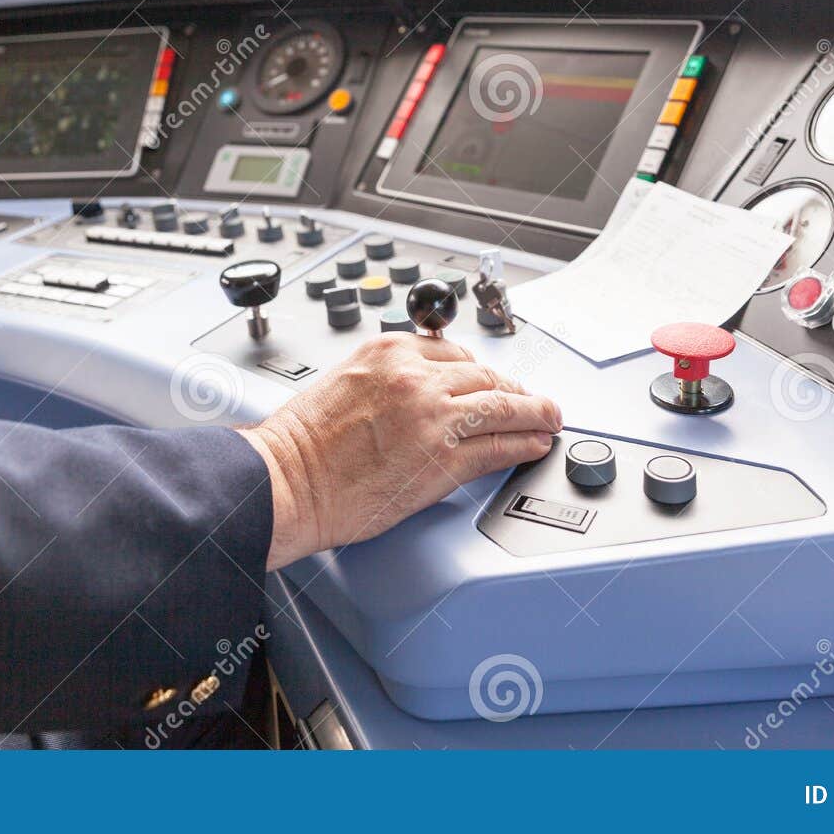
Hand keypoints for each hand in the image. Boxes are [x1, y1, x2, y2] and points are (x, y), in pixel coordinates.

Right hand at [239, 334, 560, 568]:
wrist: (286, 482)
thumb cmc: (302, 444)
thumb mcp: (345, 383)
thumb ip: (387, 380)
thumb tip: (419, 392)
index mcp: (388, 351)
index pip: (453, 352)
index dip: (479, 372)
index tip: (489, 382)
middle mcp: (414, 376)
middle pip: (485, 375)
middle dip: (510, 389)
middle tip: (528, 401)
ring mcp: (433, 415)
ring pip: (503, 403)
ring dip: (534, 412)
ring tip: (548, 419)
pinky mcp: (444, 457)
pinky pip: (500, 444)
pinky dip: (525, 442)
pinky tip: (534, 443)